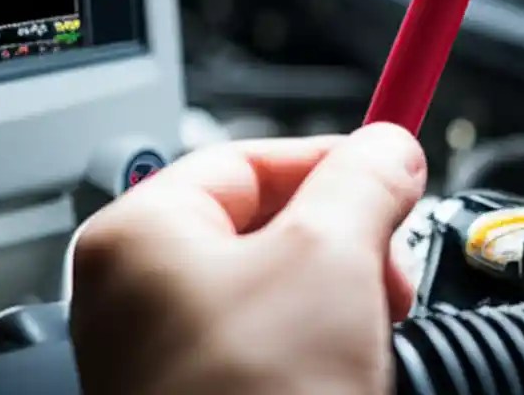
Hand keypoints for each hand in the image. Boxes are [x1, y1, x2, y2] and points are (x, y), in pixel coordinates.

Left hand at [69, 123, 426, 394]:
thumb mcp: (330, 259)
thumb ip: (362, 183)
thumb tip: (384, 150)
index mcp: (138, 240)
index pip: (243, 161)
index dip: (327, 161)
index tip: (390, 172)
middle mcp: (133, 299)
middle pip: (259, 228)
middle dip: (341, 242)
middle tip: (389, 269)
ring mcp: (158, 362)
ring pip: (270, 295)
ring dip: (337, 301)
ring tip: (375, 332)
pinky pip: (265, 354)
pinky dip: (317, 351)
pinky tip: (350, 375)